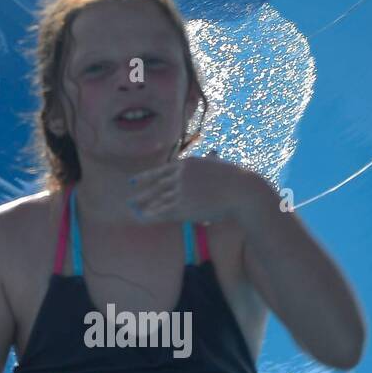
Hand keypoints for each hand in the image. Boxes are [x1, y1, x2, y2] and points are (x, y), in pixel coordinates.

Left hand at [126, 152, 249, 225]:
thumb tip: (210, 155)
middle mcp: (180, 176)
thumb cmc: (235, 180)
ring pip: (159, 200)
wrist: (241, 191)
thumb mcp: (217, 166)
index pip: (160, 171)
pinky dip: (153, 214)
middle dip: (142, 193)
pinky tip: (144, 217)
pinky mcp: (184, 206)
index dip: (145, 177)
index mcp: (187, 164)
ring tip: (133, 210)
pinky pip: (164, 211)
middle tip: (129, 199)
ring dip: (145, 205)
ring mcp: (181, 191)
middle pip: (156, 186)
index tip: (132, 181)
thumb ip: (207, 163)